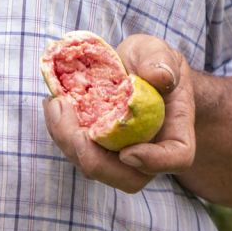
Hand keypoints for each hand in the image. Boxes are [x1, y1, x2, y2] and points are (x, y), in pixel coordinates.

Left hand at [43, 33, 195, 193]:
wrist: (131, 69)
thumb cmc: (150, 61)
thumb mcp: (158, 52)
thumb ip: (161, 61)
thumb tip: (160, 77)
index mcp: (175, 130)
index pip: (177, 158)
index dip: (155, 161)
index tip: (127, 152)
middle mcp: (150, 152)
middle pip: (130, 179)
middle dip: (96, 160)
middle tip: (72, 125)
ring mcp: (122, 155)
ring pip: (97, 169)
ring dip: (70, 143)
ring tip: (56, 105)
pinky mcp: (97, 149)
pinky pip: (78, 153)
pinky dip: (62, 132)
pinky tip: (54, 105)